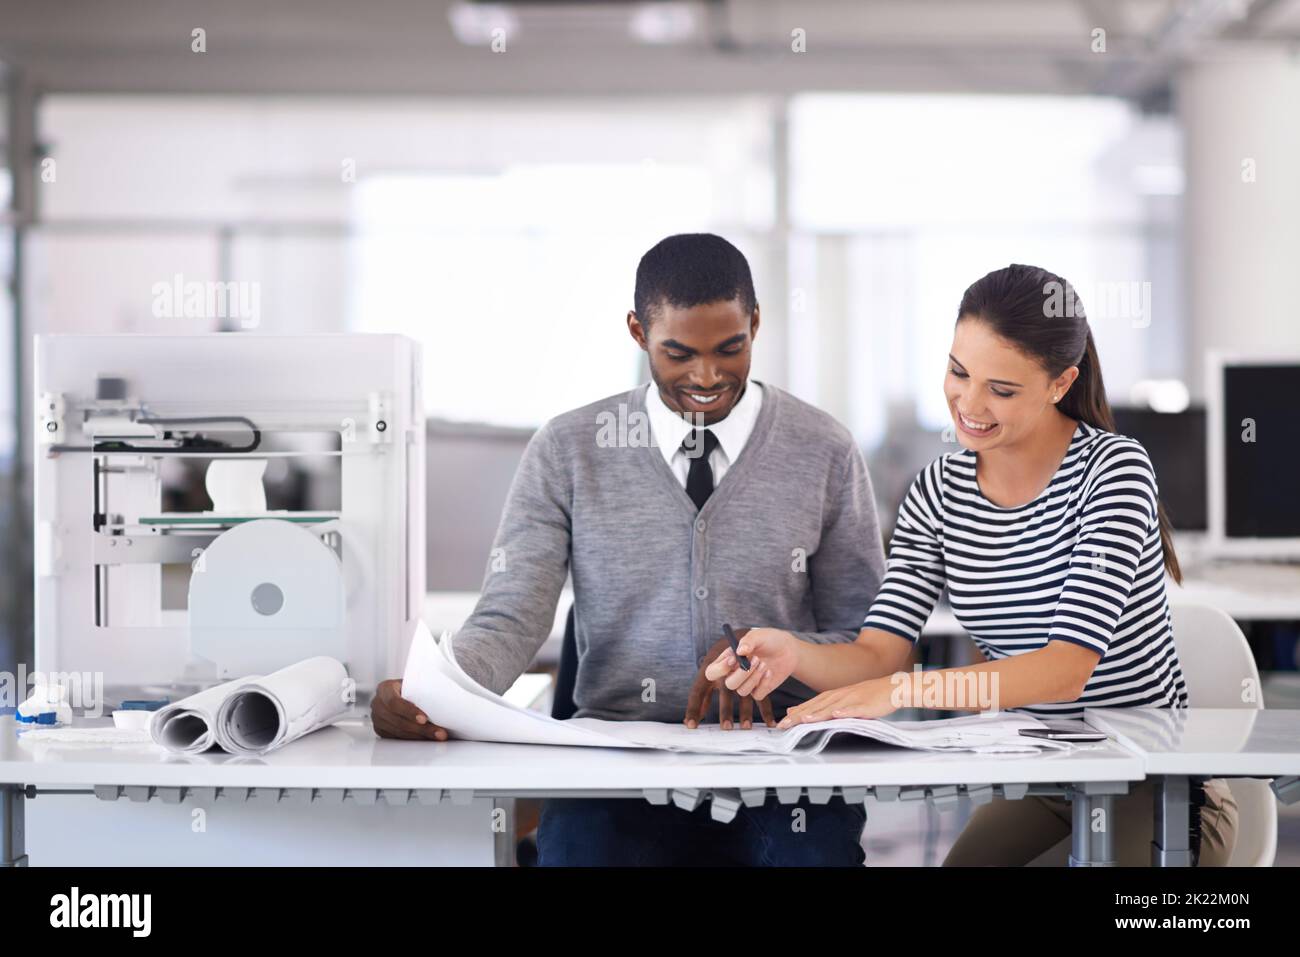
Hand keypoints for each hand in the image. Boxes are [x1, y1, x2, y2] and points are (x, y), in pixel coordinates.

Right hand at [370, 678, 449, 740]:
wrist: (402, 692)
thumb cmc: (411, 685)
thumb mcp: (415, 681)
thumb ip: (423, 686)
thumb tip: (449, 692)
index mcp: (384, 688)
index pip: (394, 702)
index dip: (409, 711)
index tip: (424, 719)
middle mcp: (377, 704)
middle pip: (398, 720)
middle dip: (421, 729)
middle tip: (439, 732)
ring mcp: (377, 719)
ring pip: (399, 732)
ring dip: (420, 737)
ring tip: (438, 736)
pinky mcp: (381, 731)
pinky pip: (397, 738)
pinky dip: (413, 740)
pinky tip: (427, 739)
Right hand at [703, 627, 798, 701]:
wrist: (788, 649)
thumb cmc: (769, 640)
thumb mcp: (758, 635)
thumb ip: (748, 641)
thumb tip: (739, 651)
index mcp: (727, 660)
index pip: (712, 672)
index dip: (720, 668)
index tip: (733, 659)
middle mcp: (734, 673)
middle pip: (728, 684)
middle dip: (741, 674)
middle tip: (755, 660)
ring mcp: (747, 683)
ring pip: (742, 691)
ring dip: (754, 677)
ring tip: (764, 663)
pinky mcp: (759, 690)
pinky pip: (757, 695)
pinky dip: (764, 683)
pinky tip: (769, 672)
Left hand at [777, 677, 898, 728]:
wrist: (891, 688)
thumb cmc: (868, 696)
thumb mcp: (844, 699)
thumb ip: (826, 706)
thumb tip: (805, 714)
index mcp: (834, 696)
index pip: (810, 705)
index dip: (795, 713)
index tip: (781, 722)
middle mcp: (840, 696)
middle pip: (816, 707)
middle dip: (799, 716)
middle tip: (784, 724)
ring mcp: (852, 700)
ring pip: (832, 708)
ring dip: (818, 713)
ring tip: (805, 719)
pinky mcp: (865, 705)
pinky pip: (855, 709)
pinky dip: (846, 712)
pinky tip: (838, 715)